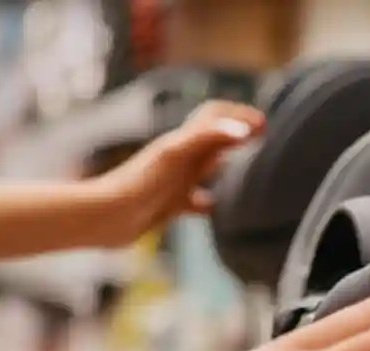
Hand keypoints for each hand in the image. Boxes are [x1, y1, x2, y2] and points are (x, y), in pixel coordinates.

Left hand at [96, 100, 265, 243]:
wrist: (106, 216)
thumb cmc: (138, 183)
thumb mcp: (176, 155)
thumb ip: (208, 138)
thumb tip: (245, 128)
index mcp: (183, 141)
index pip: (215, 116)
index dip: (239, 115)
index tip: (264, 125)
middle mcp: (180, 158)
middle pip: (214, 139)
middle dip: (238, 136)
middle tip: (264, 142)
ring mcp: (175, 181)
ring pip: (208, 169)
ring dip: (228, 167)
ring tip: (251, 175)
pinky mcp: (170, 204)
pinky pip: (197, 200)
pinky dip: (212, 202)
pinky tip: (221, 212)